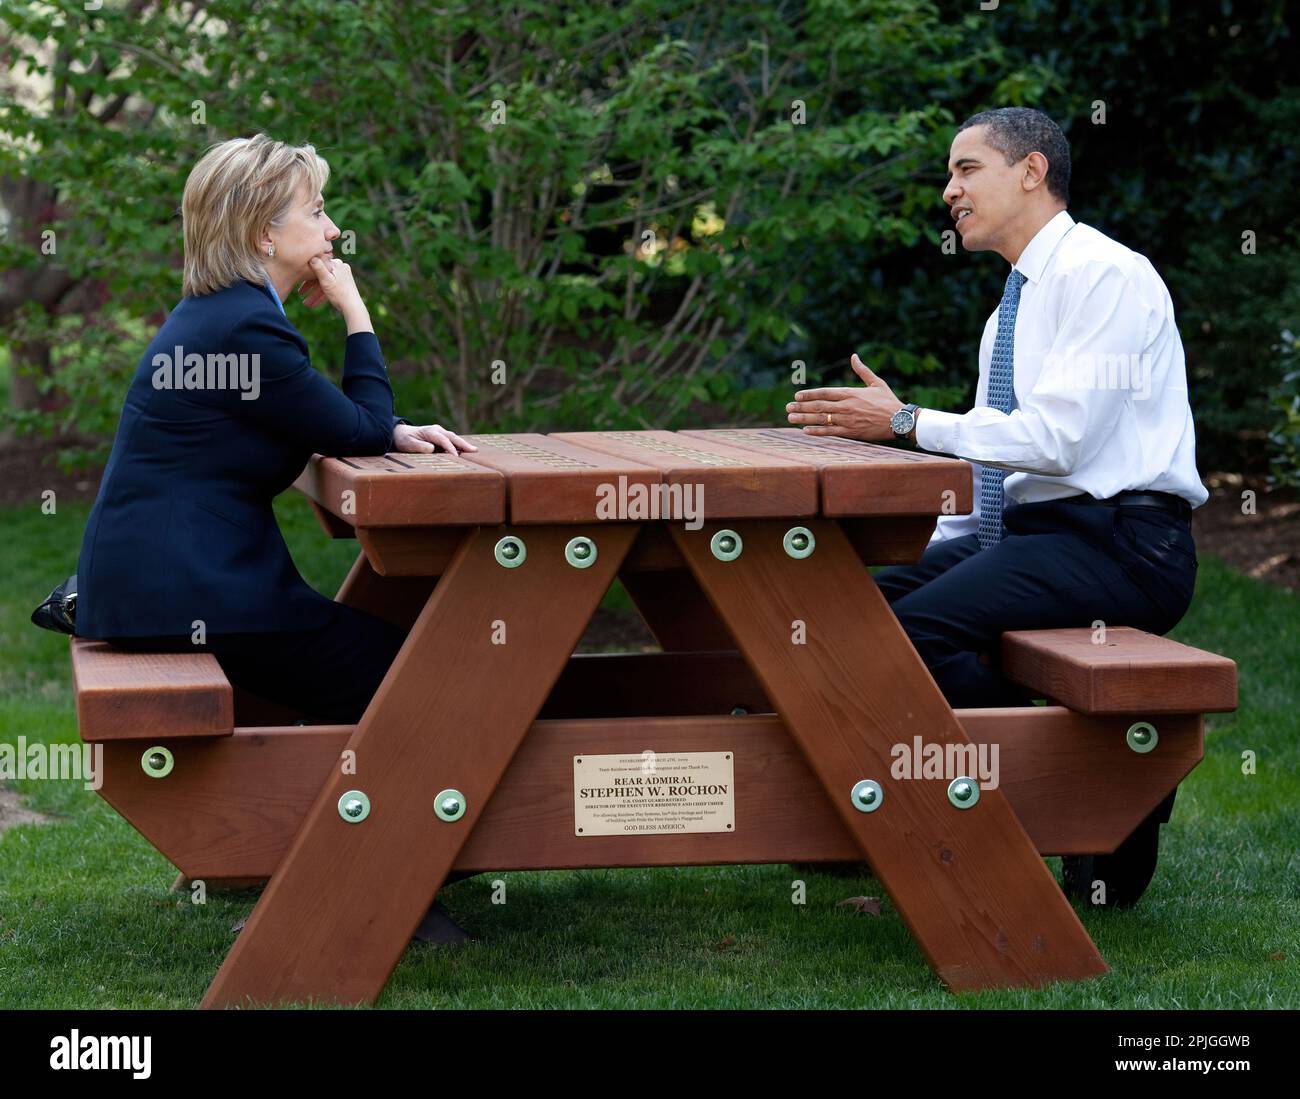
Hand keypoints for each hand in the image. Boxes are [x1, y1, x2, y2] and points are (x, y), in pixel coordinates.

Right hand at [300, 255, 362, 313]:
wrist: (353, 307)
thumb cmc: (339, 294)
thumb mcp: (326, 280)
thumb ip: (318, 268)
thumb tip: (311, 256)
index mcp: (336, 264)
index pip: (317, 266)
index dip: (306, 275)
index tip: (298, 281)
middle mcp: (340, 267)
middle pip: (320, 276)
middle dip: (309, 287)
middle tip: (300, 294)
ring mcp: (342, 276)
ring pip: (324, 284)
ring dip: (314, 294)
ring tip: (306, 304)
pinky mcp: (344, 284)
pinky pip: (330, 288)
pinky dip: (322, 296)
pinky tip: (313, 304)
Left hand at [392, 423, 478, 454]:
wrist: (401, 434)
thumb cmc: (404, 439)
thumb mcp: (407, 443)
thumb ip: (419, 446)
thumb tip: (432, 449)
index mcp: (430, 431)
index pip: (443, 439)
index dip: (450, 448)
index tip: (456, 456)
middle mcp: (437, 430)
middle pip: (452, 436)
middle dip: (463, 443)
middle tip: (474, 450)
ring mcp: (440, 433)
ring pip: (454, 438)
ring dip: (463, 444)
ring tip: (473, 451)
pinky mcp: (440, 437)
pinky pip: (451, 441)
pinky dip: (459, 445)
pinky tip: (465, 451)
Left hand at [786, 353, 903, 441]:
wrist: (899, 420)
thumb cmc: (888, 401)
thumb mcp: (876, 382)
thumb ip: (862, 370)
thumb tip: (854, 356)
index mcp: (850, 393)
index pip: (824, 393)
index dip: (809, 394)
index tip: (797, 396)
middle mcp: (846, 406)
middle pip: (819, 406)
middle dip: (801, 407)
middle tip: (787, 408)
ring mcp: (847, 420)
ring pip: (821, 419)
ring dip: (804, 419)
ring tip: (791, 419)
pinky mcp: (850, 432)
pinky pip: (830, 431)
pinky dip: (817, 431)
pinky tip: (805, 431)